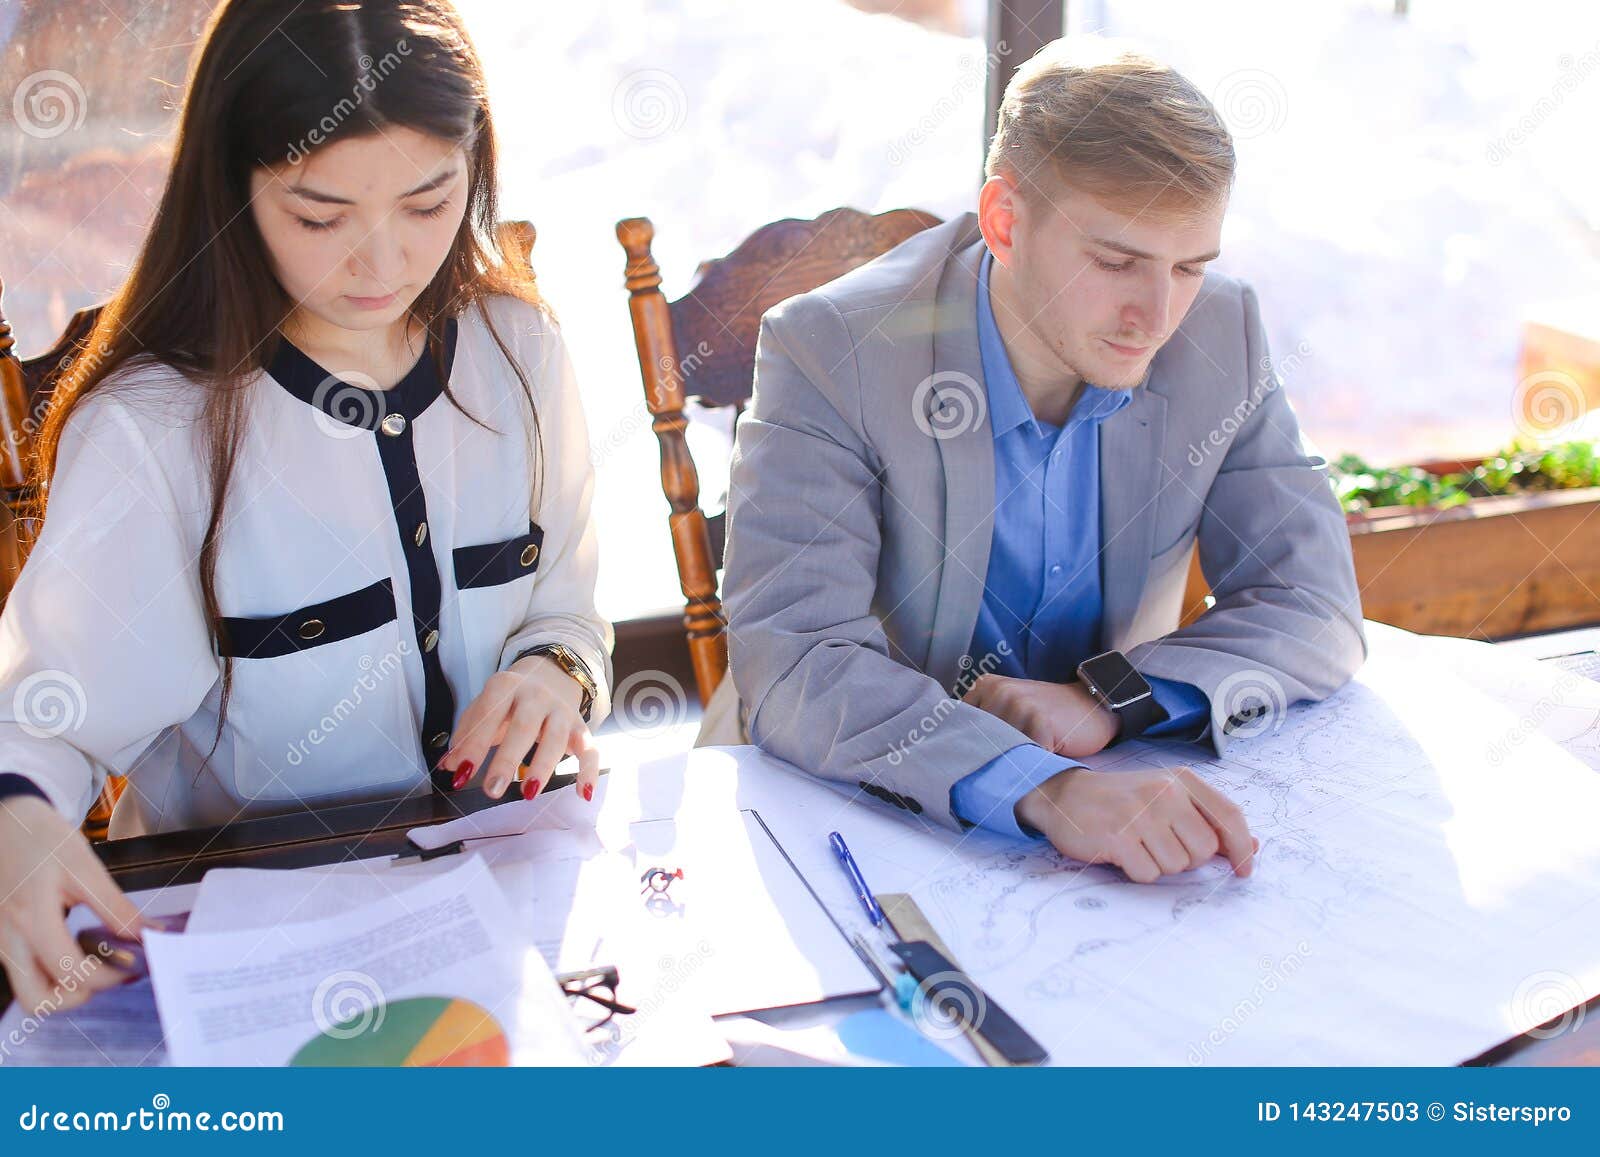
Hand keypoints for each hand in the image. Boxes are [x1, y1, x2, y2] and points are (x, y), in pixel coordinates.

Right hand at [0, 795, 143, 1013]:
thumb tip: (150, 933)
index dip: (107, 976)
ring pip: (28, 992)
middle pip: (37, 1000)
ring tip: (95, 965)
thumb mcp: (85, 866)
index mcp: (31, 918)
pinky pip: (23, 974)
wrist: (3, 821)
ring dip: (63, 990)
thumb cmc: (42, 838)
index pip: (69, 970)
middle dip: (79, 996)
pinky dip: (51, 975)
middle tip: (110, 974)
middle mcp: (8, 939)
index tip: (134, 965)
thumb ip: (116, 906)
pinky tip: (75, 954)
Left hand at [439, 656, 600, 802]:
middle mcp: (537, 695)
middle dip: (507, 760)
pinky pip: (590, 749)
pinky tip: (582, 793)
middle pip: (524, 726)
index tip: (460, 775)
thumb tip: (449, 766)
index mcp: (506, 686)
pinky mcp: (581, 727)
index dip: (474, 744)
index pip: (489, 713)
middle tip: (492, 791)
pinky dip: (589, 771)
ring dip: (543, 768)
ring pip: (556, 739)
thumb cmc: (509, 700)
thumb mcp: (484, 708)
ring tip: (527, 794)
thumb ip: (467, 734)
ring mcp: (561, 711)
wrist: (551, 675)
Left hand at [964, 675, 1118, 757]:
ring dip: (1008, 766)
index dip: (964, 747)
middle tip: (995, 773)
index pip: (960, 723)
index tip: (965, 763)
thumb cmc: (1050, 715)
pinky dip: (1030, 767)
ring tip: (1021, 769)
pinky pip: (1025, 757)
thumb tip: (954, 752)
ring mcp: (1019, 704)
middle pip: (978, 739)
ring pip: (999, 750)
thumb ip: (985, 720)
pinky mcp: (1040, 721)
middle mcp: (999, 691)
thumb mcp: (1011, 708)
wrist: (1094, 705)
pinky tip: (1037, 768)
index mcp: (986, 686)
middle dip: (985, 759)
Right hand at [1016, 765, 1257, 882]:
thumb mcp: (1167, 799)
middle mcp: (1164, 792)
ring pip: (1176, 866)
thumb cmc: (1121, 801)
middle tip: (1159, 845)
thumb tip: (1251, 847)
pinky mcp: (1118, 835)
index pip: (1229, 816)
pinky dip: (1136, 871)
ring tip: (1137, 845)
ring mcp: (1140, 813)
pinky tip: (1121, 853)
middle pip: (1203, 850)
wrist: (1063, 796)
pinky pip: (1147, 874)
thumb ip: (1208, 821)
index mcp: (1182, 780)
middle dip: (1186, 858)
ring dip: (1158, 865)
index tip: (1244, 871)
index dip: (1242, 848)